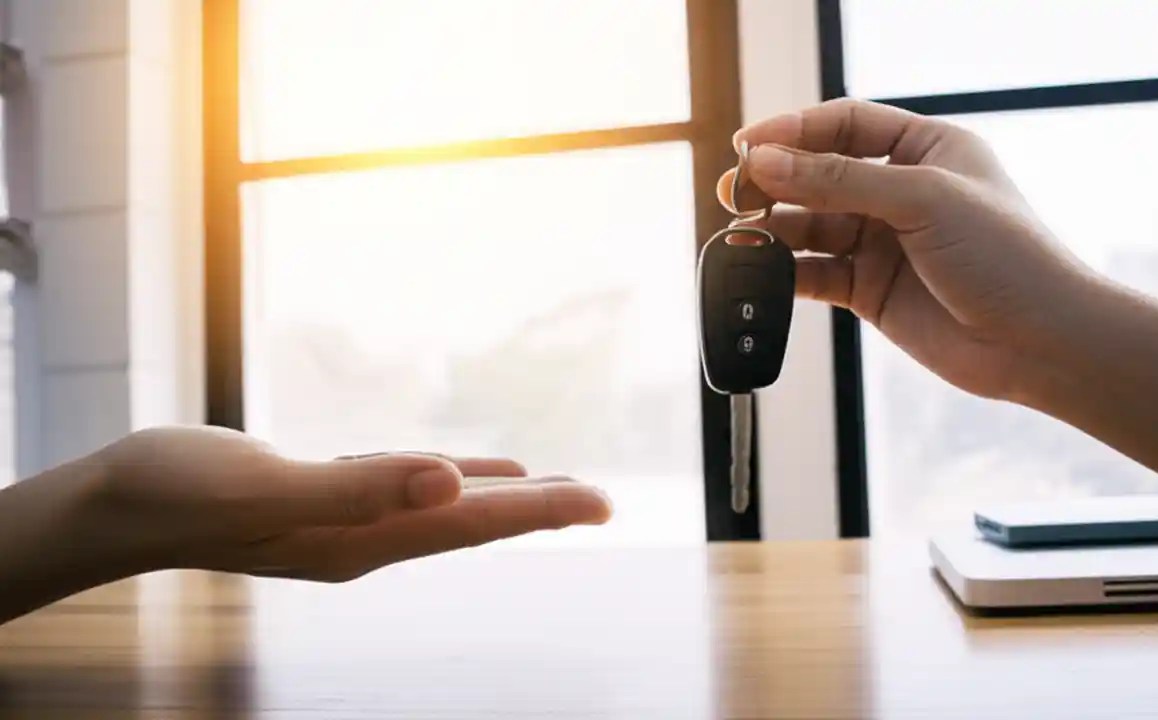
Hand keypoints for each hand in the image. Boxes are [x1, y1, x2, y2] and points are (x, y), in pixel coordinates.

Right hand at [85, 426, 611, 581]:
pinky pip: (407, 489)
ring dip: (502, 500)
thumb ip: (359, 487)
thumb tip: (449, 481)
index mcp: (361, 535)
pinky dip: (448, 480)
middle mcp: (364, 535)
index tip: (602, 502)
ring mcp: (346, 520)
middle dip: (541, 510)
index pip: (472, 523)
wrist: (118, 505)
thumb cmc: (180, 494)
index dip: (541, 511)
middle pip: (472, 520)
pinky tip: (467, 472)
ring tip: (554, 491)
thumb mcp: (267, 486)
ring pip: (445, 506)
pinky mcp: (325, 498)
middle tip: (603, 498)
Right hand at [720, 100, 1092, 399]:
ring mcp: (884, 242)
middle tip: (734, 192)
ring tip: (742, 234)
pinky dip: (785, 272)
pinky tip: (762, 272)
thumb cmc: (1006, 256)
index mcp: (926, 148)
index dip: (794, 131)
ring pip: (811, 225)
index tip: (748, 145)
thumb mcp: (923, 200)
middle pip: (819, 174)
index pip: (845, 125)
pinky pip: (815, 272)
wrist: (1039, 342)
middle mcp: (901, 191)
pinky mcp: (870, 290)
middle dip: (775, 181)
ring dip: (775, 228)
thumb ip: (840, 180)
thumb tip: (765, 161)